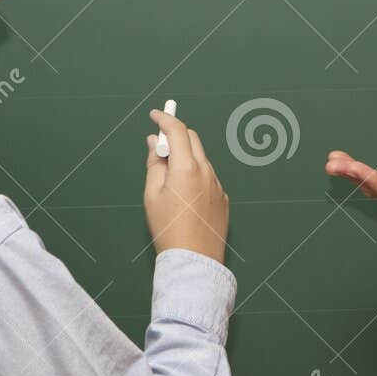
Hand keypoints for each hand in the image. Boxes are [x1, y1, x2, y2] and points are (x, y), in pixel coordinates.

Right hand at [144, 108, 229, 263]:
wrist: (194, 260)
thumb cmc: (168, 229)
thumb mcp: (152, 194)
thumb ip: (155, 164)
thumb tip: (155, 143)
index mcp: (187, 167)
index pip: (178, 130)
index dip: (165, 118)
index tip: (155, 115)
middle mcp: (207, 172)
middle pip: (193, 140)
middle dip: (176, 136)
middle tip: (160, 145)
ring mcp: (218, 185)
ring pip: (201, 160)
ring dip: (186, 158)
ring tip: (169, 178)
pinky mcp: (224, 198)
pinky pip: (209, 178)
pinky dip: (196, 176)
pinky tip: (184, 195)